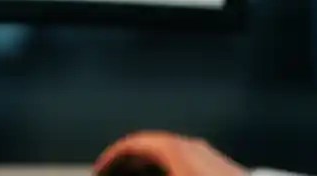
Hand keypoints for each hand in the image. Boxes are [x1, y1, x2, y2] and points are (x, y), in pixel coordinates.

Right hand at [95, 130, 247, 175]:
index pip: (134, 144)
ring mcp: (204, 155)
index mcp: (173, 148)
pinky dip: (163, 173)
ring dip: (145, 170)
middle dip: (127, 165)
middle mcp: (189, 146)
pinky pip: (181, 165)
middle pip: (149, 149)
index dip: (112, 158)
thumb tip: (112, 175)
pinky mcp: (216, 167)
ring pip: (166, 158)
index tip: (99, 171)